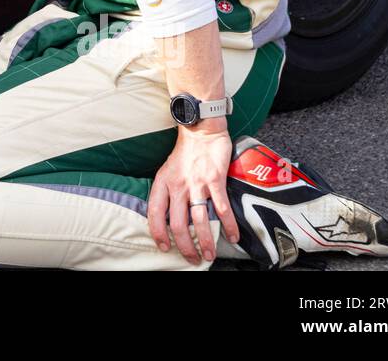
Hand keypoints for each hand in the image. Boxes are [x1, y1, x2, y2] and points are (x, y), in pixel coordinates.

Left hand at [146, 122, 236, 264]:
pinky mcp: (215, 180)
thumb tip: (167, 214)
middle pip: (177, 223)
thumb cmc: (185, 151)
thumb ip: (167, 191)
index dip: (158, 232)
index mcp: (163, 182)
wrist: (201, 130)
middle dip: (185, 246)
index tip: (163, 247)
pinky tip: (233, 237)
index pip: (154, 213)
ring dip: (205, 241)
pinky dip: (229, 225)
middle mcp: (178, 185)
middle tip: (192, 258)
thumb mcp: (167, 170)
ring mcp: (196, 183)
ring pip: (199, 220)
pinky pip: (222, 208)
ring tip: (209, 254)